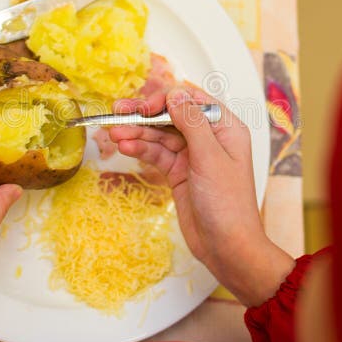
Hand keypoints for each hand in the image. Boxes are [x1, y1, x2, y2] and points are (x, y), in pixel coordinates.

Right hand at [110, 88, 293, 306]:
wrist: (228, 247)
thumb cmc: (228, 203)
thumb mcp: (209, 158)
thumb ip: (191, 123)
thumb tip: (175, 94)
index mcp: (225, 127)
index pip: (192, 99)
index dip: (166, 98)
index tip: (145, 107)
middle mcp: (209, 137)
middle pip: (172, 115)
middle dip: (145, 114)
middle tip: (117, 112)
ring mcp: (192, 155)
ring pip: (160, 135)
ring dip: (137, 132)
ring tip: (114, 134)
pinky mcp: (178, 172)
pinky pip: (157, 154)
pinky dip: (141, 149)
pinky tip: (125, 147)